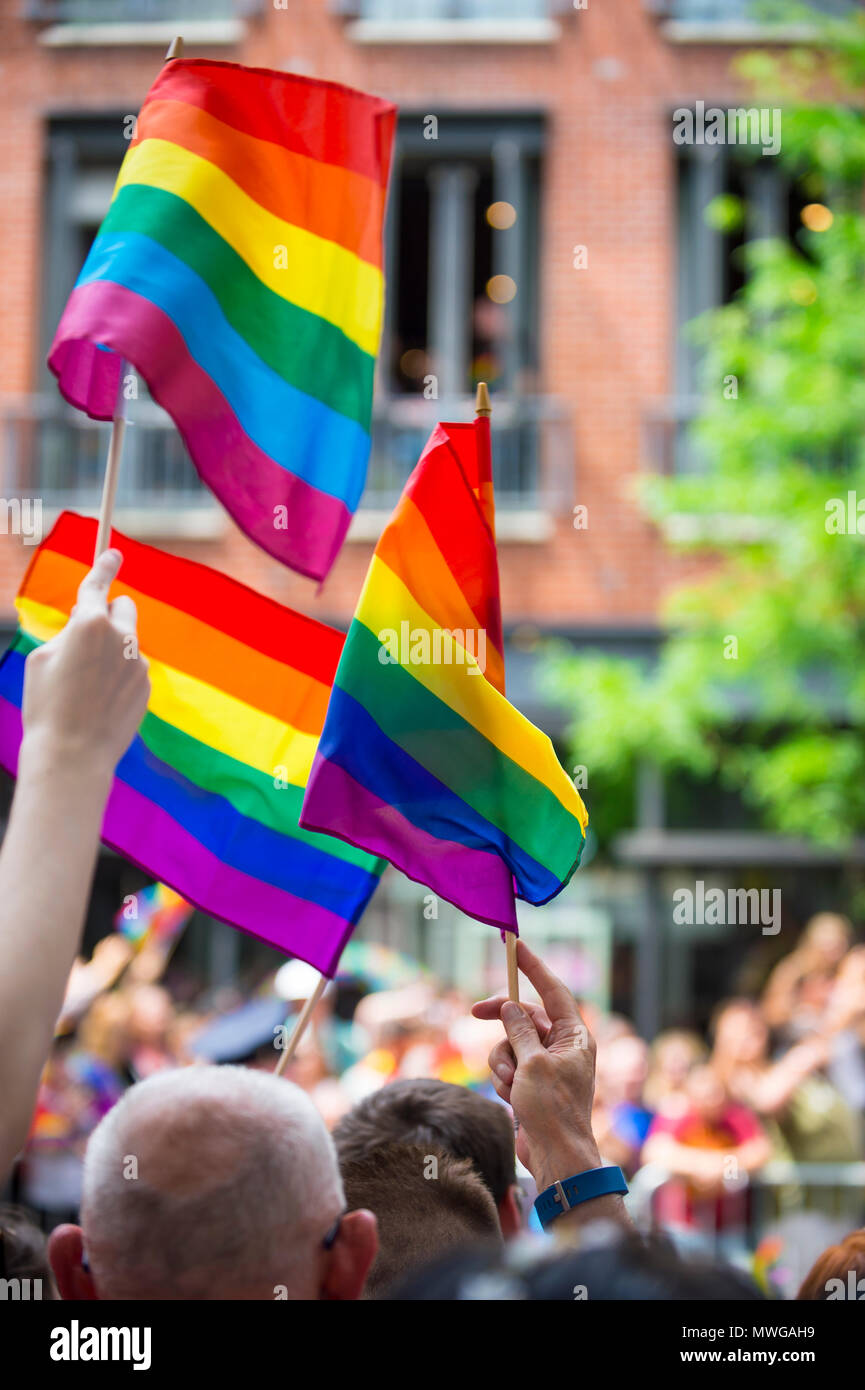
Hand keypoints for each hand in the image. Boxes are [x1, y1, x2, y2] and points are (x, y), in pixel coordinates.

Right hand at [20, 548, 149, 780]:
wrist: (73, 755)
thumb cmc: (47, 706)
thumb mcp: (42, 659)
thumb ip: (68, 633)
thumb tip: (84, 623)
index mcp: (89, 624)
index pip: (98, 584)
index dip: (105, 565)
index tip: (114, 552)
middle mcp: (121, 637)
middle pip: (124, 606)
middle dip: (110, 613)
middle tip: (89, 633)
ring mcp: (138, 662)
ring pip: (127, 642)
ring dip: (112, 651)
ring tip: (86, 686)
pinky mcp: (146, 685)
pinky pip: (132, 669)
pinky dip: (119, 677)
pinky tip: (100, 702)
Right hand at [473, 940, 599, 1189]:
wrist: (555, 1157)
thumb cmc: (552, 1110)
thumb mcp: (533, 1063)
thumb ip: (519, 1030)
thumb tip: (512, 1006)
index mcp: (574, 1036)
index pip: (553, 991)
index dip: (533, 968)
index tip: (515, 946)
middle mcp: (563, 1046)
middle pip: (524, 1017)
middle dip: (502, 1023)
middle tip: (474, 1012)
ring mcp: (546, 1065)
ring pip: (509, 1043)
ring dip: (501, 1061)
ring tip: (511, 1084)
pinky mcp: (532, 1083)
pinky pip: (507, 1065)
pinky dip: (503, 1079)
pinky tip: (511, 1098)